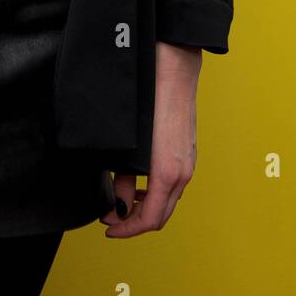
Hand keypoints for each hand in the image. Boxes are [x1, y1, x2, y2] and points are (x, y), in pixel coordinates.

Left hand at [101, 41, 201, 237]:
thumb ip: (123, 177)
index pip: (149, 219)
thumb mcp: (128, 144)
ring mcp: (188, 161)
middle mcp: (182, 171)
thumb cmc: (149, 97)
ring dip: (146, 207)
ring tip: (121, 200)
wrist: (174, 65)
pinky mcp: (187, 150)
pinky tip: (139, 181)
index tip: (107, 227)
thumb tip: (118, 203)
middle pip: (162, 215)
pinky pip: (174, 183)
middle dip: (134, 222)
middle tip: (109, 217)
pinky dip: (156, 192)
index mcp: (167, 172)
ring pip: (169, 200)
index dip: (127, 230)